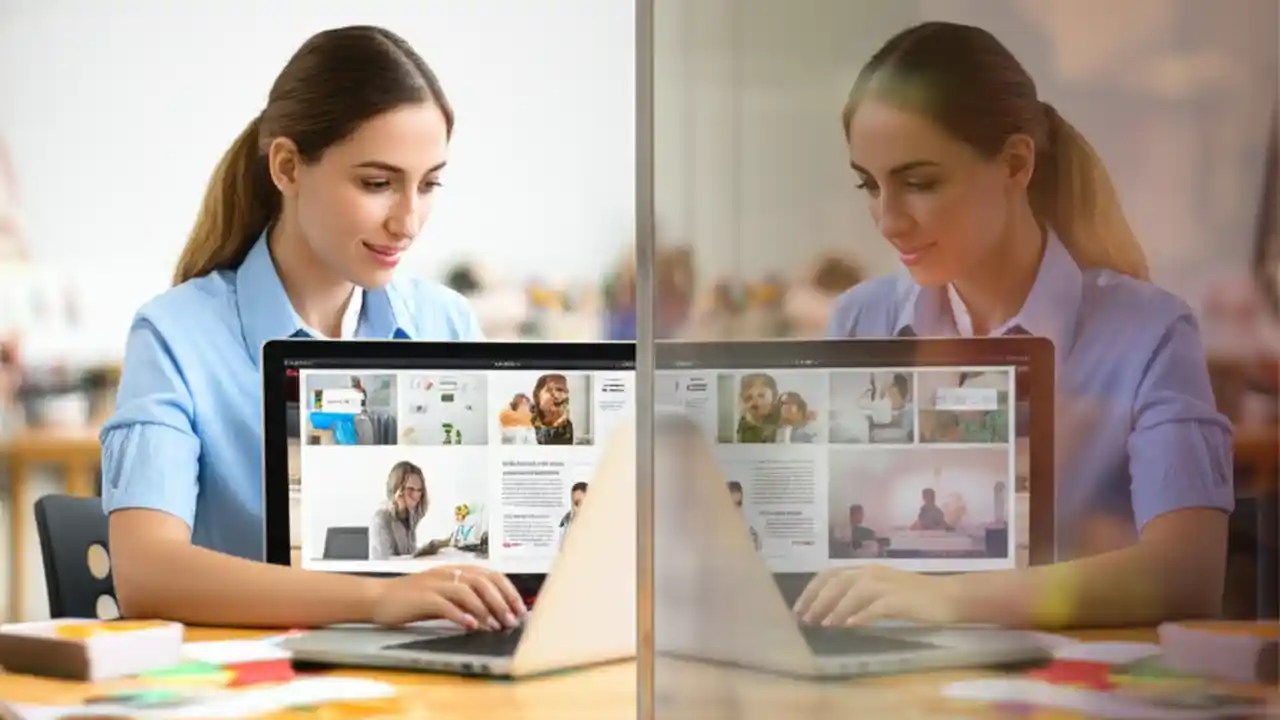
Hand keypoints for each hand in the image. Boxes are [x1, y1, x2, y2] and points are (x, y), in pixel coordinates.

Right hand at [371, 565, 526, 631]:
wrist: (379, 597)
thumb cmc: (414, 599)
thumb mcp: (445, 595)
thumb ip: (467, 600)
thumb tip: (495, 614)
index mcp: (457, 570)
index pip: (491, 575)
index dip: (508, 591)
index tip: (519, 609)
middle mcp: (448, 573)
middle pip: (483, 581)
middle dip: (501, 602)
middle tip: (511, 620)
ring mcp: (435, 583)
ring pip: (467, 590)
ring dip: (485, 609)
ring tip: (495, 625)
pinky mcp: (422, 597)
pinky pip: (445, 604)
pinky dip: (460, 615)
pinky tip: (470, 626)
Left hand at [792, 565, 963, 626]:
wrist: (948, 597)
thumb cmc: (915, 597)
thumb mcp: (882, 594)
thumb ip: (860, 599)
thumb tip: (834, 614)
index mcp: (866, 570)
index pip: (830, 574)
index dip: (812, 590)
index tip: (799, 608)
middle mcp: (872, 573)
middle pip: (837, 582)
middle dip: (818, 600)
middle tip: (805, 619)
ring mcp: (886, 585)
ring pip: (853, 593)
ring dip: (835, 609)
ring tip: (823, 625)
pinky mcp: (899, 600)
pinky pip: (875, 607)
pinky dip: (861, 616)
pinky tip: (850, 626)